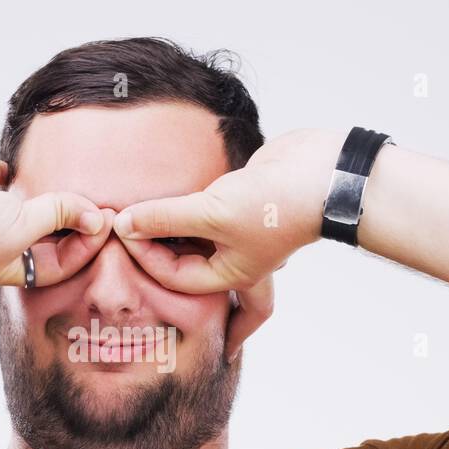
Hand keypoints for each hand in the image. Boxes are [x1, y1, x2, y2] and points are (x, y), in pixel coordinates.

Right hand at [0, 138, 108, 285]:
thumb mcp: (21, 229)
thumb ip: (59, 215)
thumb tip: (96, 214)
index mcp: (9, 265)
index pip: (60, 263)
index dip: (86, 244)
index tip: (107, 221)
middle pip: (49, 236)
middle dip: (78, 223)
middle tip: (107, 202)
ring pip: (31, 204)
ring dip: (55, 197)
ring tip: (85, 184)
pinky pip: (4, 175)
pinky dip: (22, 171)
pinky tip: (41, 165)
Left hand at [110, 128, 346, 359]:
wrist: (325, 173)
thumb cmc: (274, 206)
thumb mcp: (210, 213)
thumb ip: (164, 217)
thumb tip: (124, 223)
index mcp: (231, 275)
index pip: (173, 275)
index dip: (144, 253)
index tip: (122, 227)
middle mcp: (234, 259)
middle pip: (189, 273)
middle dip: (159, 270)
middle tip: (124, 263)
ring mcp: (238, 231)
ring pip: (196, 241)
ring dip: (172, 237)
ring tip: (143, 235)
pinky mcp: (241, 201)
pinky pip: (205, 212)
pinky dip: (187, 211)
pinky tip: (173, 204)